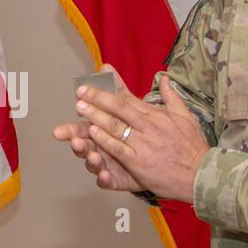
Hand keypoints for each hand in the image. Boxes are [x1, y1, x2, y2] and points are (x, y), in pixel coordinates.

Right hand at [52, 65, 143, 191]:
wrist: (177, 164)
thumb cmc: (150, 138)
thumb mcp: (137, 111)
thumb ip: (119, 91)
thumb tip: (106, 66)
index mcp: (105, 131)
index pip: (88, 124)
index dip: (79, 118)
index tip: (73, 110)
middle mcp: (103, 147)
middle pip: (85, 143)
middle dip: (77, 139)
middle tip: (70, 137)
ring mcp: (109, 164)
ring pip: (94, 162)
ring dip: (90, 159)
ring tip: (92, 156)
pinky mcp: (119, 180)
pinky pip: (108, 181)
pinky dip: (104, 178)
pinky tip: (104, 174)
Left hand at [74, 72, 209, 201]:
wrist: (202, 174)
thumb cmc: (193, 147)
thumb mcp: (186, 116)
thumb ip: (171, 96)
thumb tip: (165, 78)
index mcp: (157, 115)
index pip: (128, 99)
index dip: (109, 89)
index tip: (93, 82)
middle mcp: (149, 126)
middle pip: (119, 109)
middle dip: (98, 99)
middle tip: (80, 92)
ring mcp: (144, 144)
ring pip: (116, 127)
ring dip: (96, 116)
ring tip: (81, 108)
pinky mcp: (139, 162)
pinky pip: (119, 148)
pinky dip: (105, 139)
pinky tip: (92, 132)